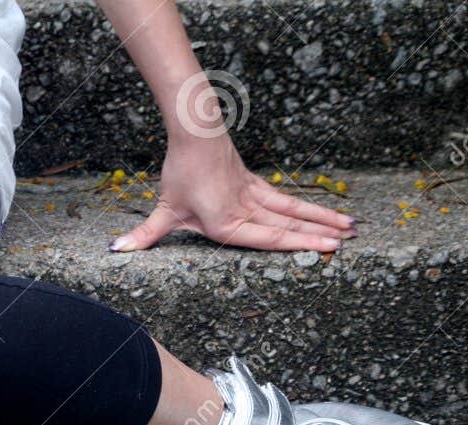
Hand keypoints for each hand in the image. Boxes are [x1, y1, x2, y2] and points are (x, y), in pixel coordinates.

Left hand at [109, 136, 355, 253]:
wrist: (194, 132)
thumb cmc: (179, 172)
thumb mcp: (163, 209)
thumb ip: (145, 235)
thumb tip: (117, 250)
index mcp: (226, 222)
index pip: (269, 237)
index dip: (301, 243)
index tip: (328, 247)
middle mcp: (245, 209)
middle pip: (288, 224)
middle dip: (320, 234)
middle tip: (350, 242)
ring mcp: (252, 195)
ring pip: (292, 209)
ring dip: (321, 217)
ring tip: (350, 225)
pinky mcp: (253, 184)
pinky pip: (283, 198)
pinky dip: (303, 206)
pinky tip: (320, 212)